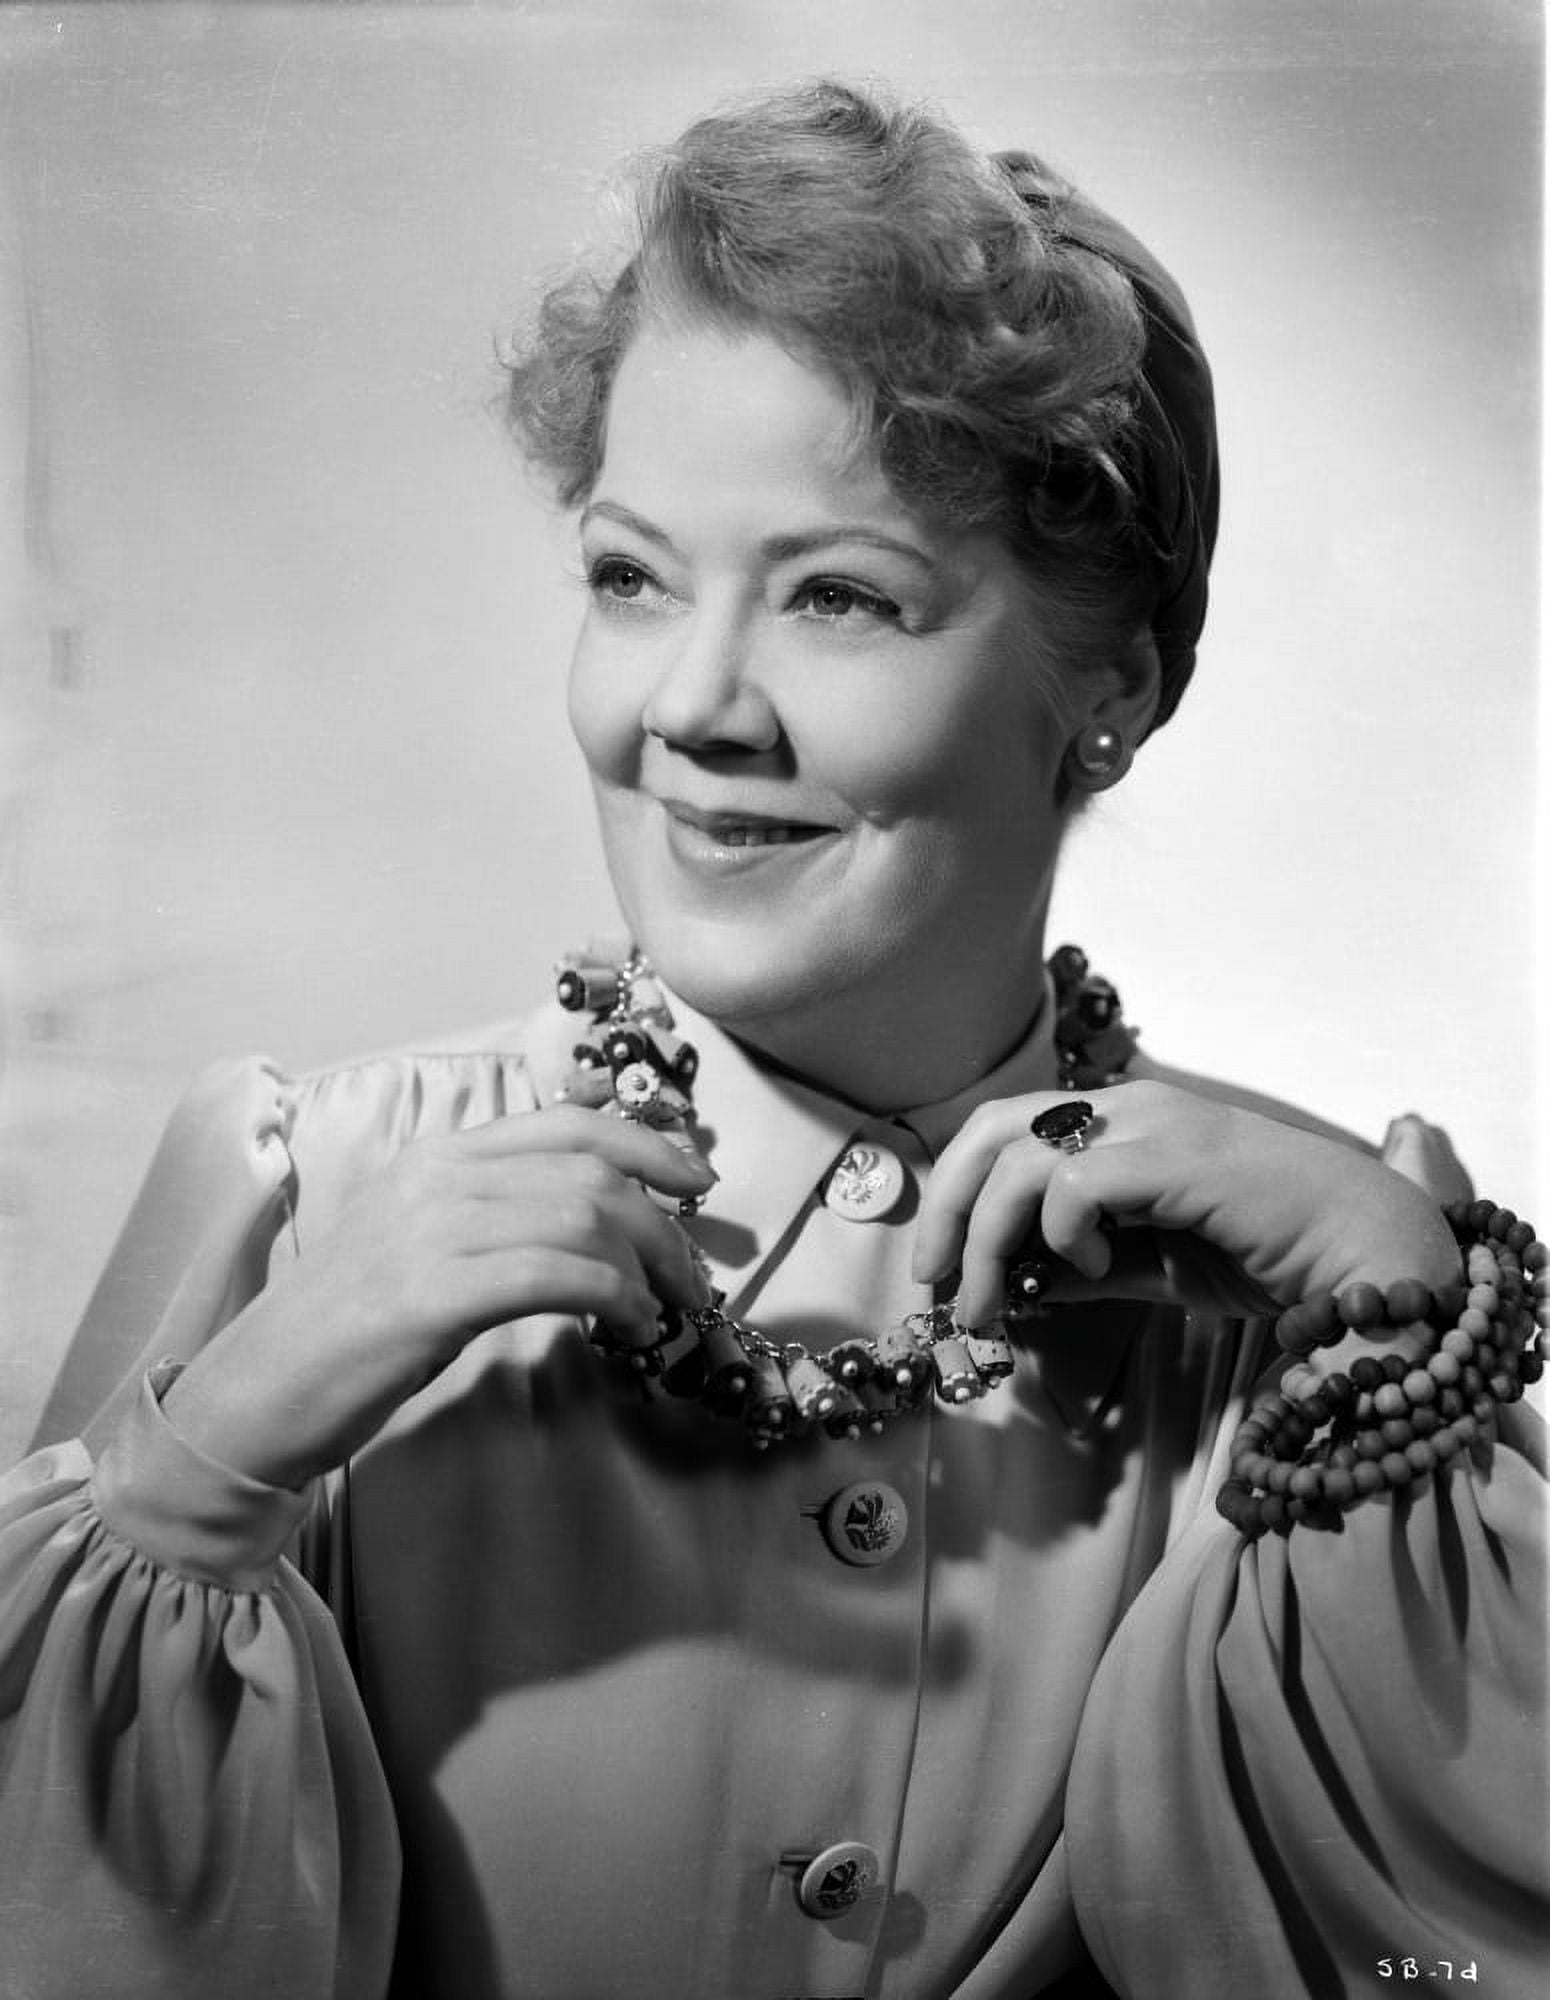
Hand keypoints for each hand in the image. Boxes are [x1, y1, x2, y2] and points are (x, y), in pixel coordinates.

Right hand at [163, 1106, 714, 1487]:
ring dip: (646, 1264)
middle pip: (589, 1174)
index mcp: (437, 1155)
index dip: (648, 1143)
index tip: (699, 1178)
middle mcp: (436, 1177)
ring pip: (581, 1219)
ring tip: (665, 1307)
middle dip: (662, 1224)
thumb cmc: (350, 1330)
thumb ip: (497, 1216)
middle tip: (693, 1276)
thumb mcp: (425, 1246)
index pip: (568, 1123)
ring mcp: (429, 1232)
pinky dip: (610, 1295)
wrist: (256, 1393)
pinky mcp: (428, 1296)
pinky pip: (552, 1275)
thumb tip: (599, 1220)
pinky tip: (627, 1325)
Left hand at [913, 1080, 1461, 1326]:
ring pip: (1020, 1160)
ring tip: (1001, 1301)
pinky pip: (1076, 1187)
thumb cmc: (1273, 1255)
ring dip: (990, 1241)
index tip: (943, 1272)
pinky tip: (1094, 1267)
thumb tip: (1010, 1288)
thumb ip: (1082, 1270)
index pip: (1001, 1130)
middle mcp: (1127, 1105)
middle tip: (939, 1286)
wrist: (1372, 1255)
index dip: (956, 1197)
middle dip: (948, 1212)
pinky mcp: (1178, 1159)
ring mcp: (1154, 1125)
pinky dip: (1063, 1235)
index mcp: (1117, 1120)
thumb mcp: (1152, 1267)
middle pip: (990, 1130)